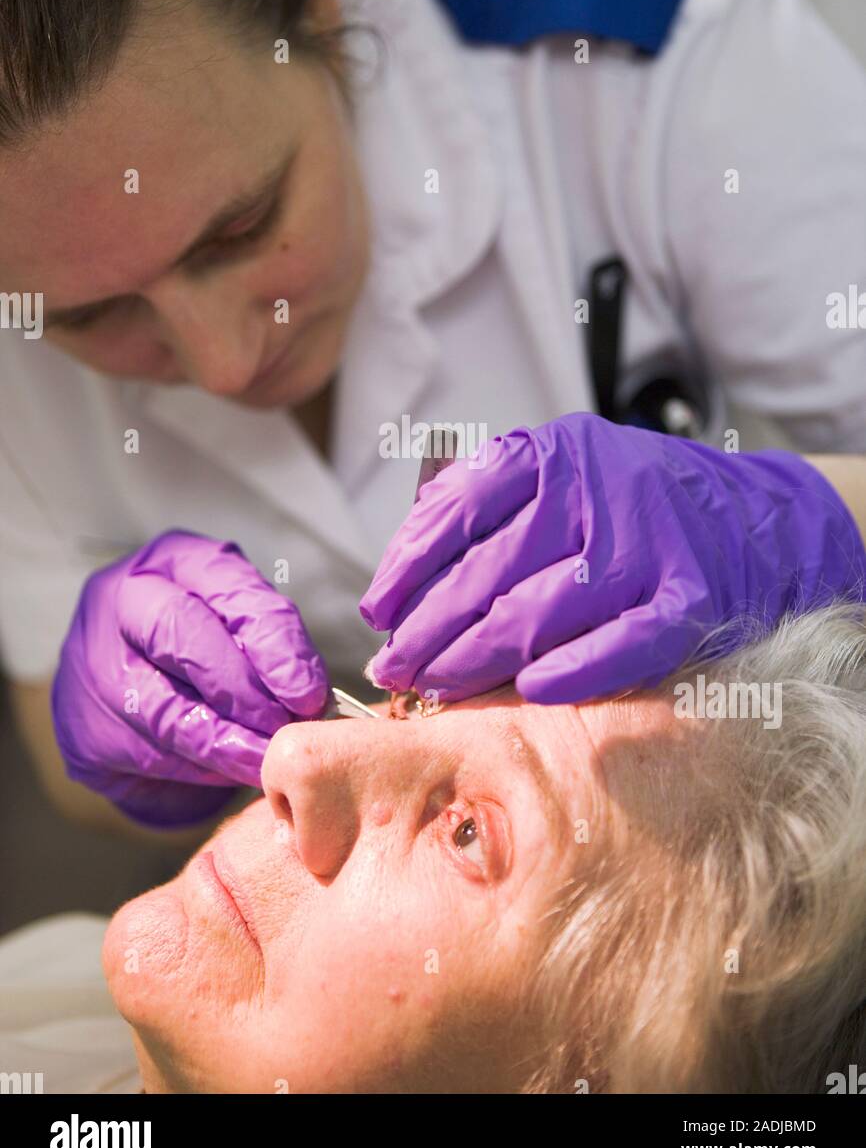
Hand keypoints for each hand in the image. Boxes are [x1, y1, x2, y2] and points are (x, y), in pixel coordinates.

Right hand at [52, 529, 329, 827]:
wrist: (127, 696)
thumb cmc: (206, 649)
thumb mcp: (239, 626)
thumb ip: (269, 648)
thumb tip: (310, 699)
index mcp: (176, 560)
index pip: (228, 590)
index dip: (273, 645)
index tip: (308, 693)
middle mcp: (123, 598)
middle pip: (182, 635)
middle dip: (243, 690)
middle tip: (284, 727)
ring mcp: (90, 662)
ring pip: (163, 707)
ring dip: (225, 742)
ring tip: (265, 760)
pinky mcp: (82, 730)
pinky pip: (147, 755)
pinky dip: (196, 769)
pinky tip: (225, 772)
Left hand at [359, 413, 865, 703]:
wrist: (756, 518)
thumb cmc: (636, 502)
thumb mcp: (564, 470)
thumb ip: (489, 502)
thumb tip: (401, 572)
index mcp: (555, 455)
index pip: (457, 511)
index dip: (406, 569)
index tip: (377, 613)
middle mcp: (596, 492)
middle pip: (485, 574)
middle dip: (427, 630)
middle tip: (394, 668)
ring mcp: (645, 548)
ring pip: (536, 615)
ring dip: (474, 662)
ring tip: (434, 688)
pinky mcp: (688, 601)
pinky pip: (616, 647)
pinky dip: (568, 673)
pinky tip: (526, 692)